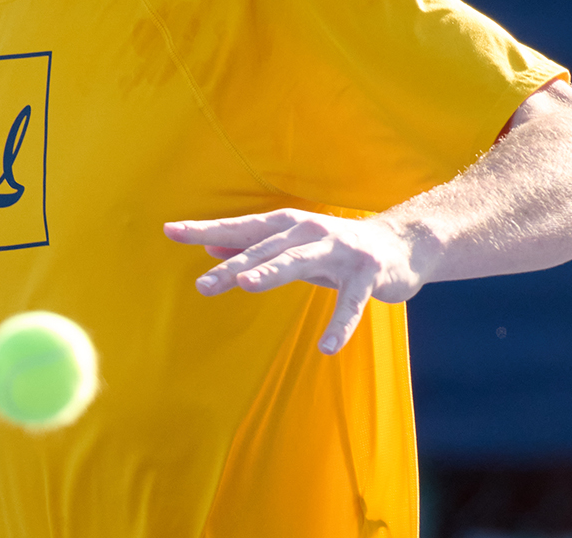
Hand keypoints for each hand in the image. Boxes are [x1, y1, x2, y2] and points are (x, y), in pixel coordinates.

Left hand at [163, 210, 425, 354]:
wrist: (401, 244)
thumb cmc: (335, 246)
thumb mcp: (291, 245)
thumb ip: (254, 247)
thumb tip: (209, 244)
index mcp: (287, 225)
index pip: (239, 228)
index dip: (205, 229)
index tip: (170, 231)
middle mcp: (309, 231)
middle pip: (263, 248)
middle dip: (231, 265)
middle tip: (203, 284)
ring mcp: (339, 250)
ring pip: (299, 260)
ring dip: (272, 271)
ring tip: (245, 284)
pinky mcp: (367, 273)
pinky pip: (350, 302)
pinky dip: (340, 324)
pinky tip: (327, 347)